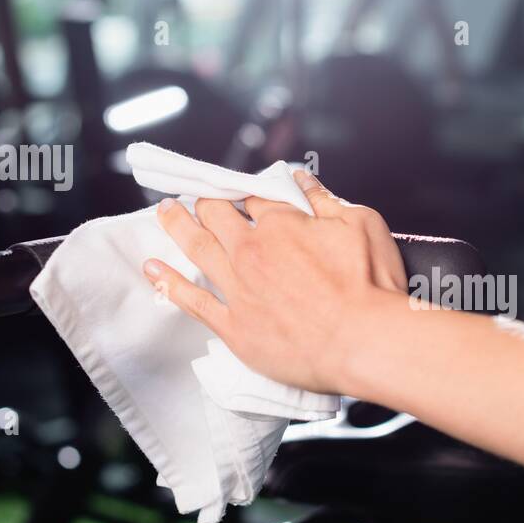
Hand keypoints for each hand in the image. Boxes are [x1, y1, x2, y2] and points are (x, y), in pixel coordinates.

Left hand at [141, 170, 406, 392]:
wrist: (365, 343)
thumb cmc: (370, 286)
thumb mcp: (362, 224)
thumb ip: (327, 200)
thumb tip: (303, 179)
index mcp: (282, 223)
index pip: (252, 196)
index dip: (243, 190)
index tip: (237, 190)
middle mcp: (252, 251)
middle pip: (215, 216)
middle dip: (203, 202)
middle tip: (192, 196)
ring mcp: (239, 290)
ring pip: (197, 249)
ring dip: (177, 227)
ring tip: (164, 213)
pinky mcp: (235, 327)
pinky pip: (192, 301)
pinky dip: (169, 283)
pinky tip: (153, 270)